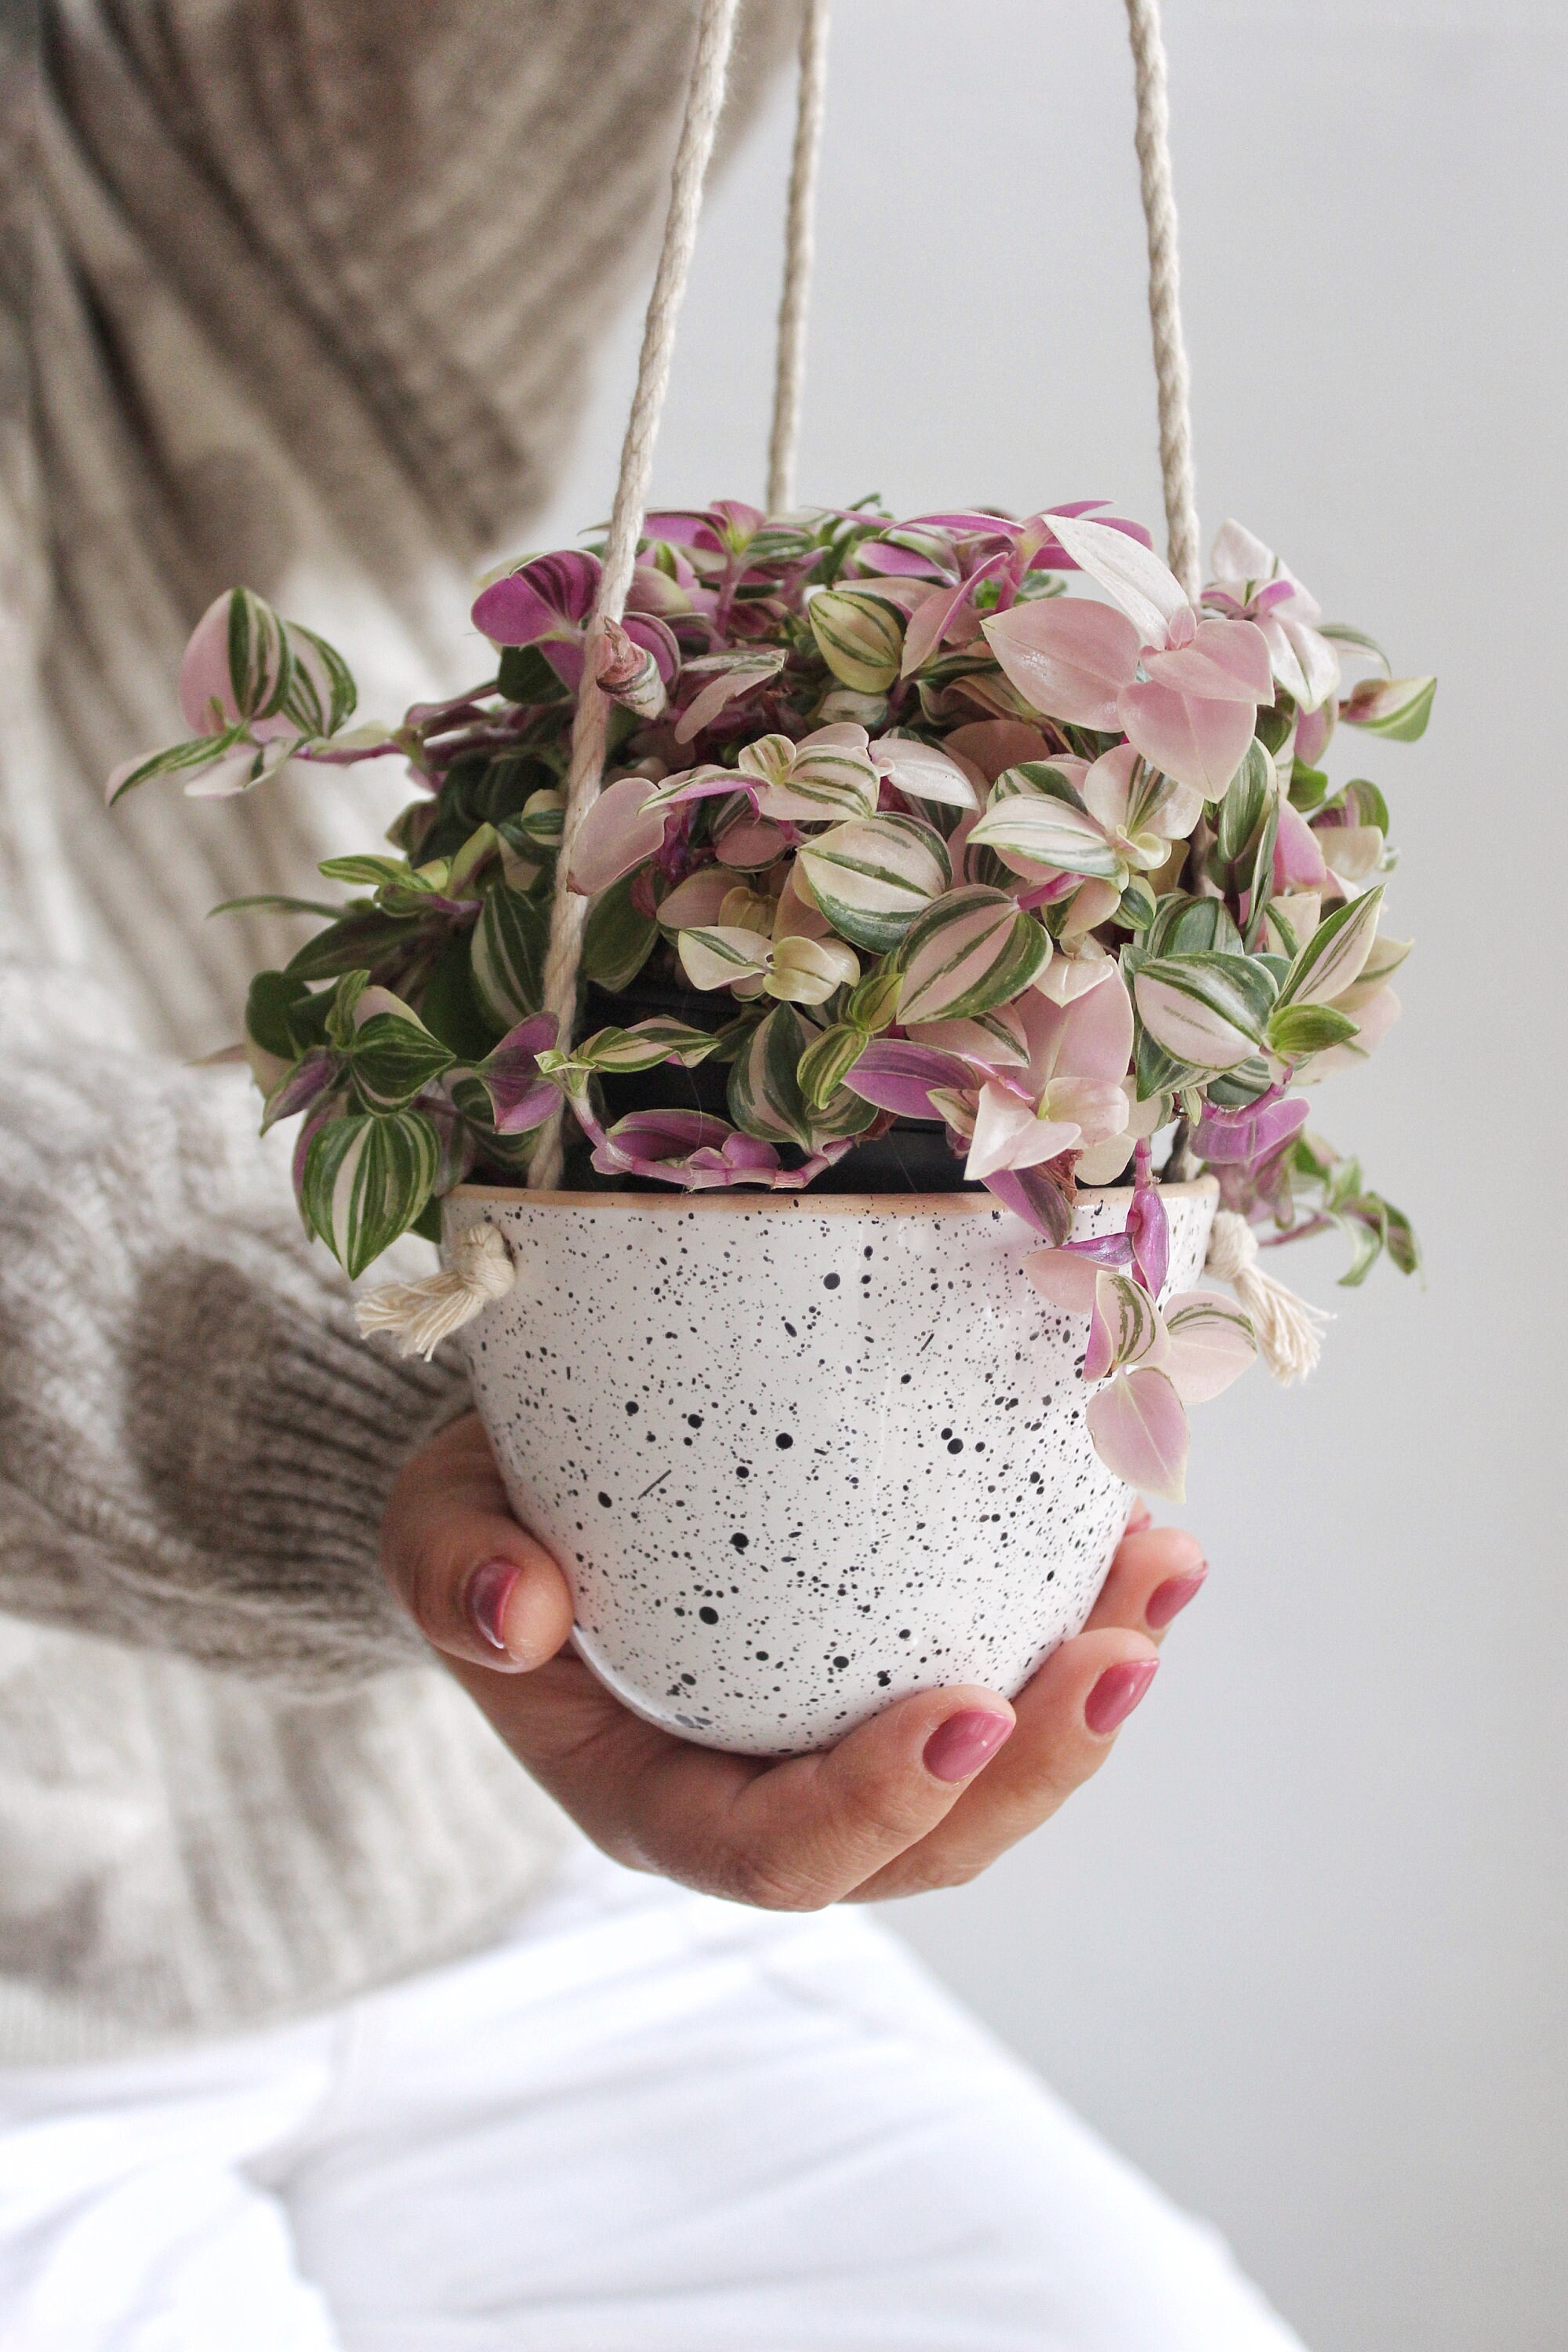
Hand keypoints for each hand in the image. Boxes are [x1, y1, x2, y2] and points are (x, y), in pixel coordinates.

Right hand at [383, 1413, 1206, 1907]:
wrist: (527, 1495)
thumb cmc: (484, 1523)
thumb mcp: (432, 1531)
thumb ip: (451, 1575)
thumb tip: (516, 1611)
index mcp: (660, 1803)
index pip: (780, 1854)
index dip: (882, 1804)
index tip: (968, 1701)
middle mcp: (771, 1798)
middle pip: (931, 1841)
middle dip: (1040, 1765)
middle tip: (1121, 1650)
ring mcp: (845, 1743)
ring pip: (995, 1775)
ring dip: (1093, 1693)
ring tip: (1165, 1572)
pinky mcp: (898, 1671)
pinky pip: (1008, 1675)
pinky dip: (1084, 1613)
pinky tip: (1150, 1528)